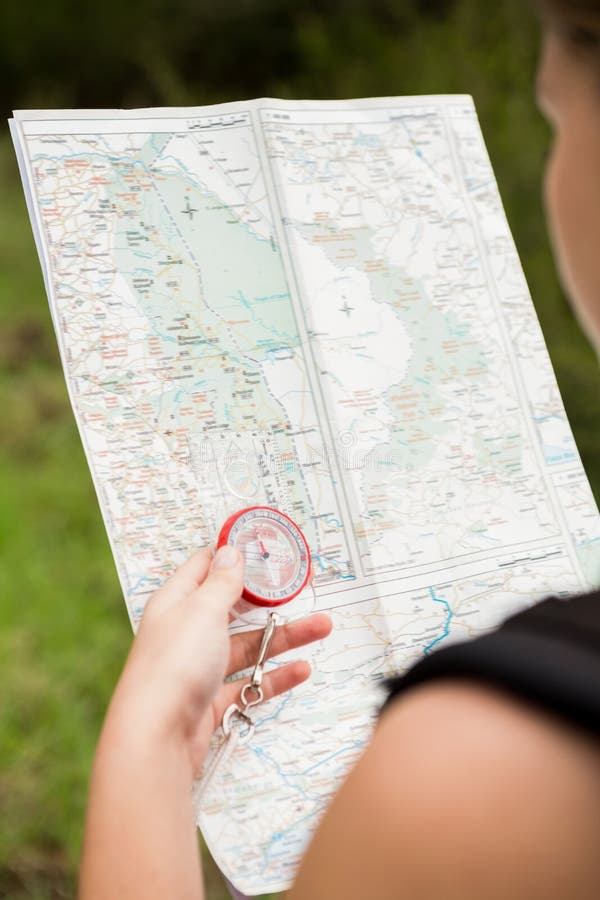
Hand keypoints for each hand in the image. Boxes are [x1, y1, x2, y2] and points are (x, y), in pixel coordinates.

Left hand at [107, 545, 331, 775]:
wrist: (156, 737)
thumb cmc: (175, 663)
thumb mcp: (202, 611)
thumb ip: (221, 583)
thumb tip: (229, 551)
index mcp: (176, 603)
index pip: (204, 569)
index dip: (232, 556)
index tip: (263, 546)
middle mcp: (186, 633)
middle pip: (233, 610)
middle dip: (268, 600)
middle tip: (301, 587)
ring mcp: (199, 668)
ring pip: (247, 647)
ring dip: (284, 638)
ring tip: (323, 627)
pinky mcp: (210, 702)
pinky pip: (249, 684)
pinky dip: (275, 677)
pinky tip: (302, 670)